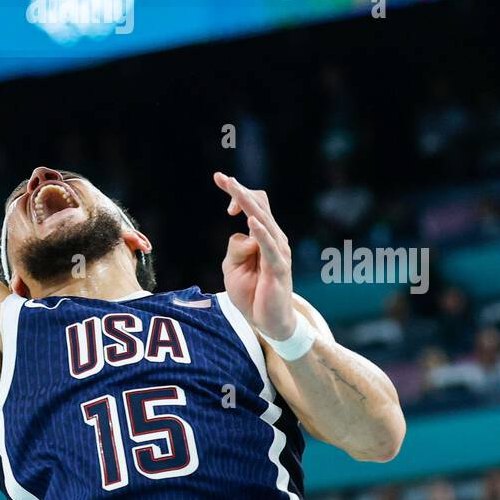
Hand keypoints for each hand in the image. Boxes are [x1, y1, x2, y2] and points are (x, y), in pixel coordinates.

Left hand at [214, 173, 295, 339]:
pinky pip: (269, 246)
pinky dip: (260, 232)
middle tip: (220, 177)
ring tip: (233, 188)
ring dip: (246, 203)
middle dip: (238, 190)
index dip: (238, 195)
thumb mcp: (232, 268)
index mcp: (263, 236)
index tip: (220, 191)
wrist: (267, 322)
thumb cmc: (251, 292)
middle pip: (259, 206)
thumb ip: (235, 248)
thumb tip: (242, 234)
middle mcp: (274, 239)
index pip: (255, 205)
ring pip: (263, 220)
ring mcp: (278, 252)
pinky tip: (251, 222)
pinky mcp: (278, 268)